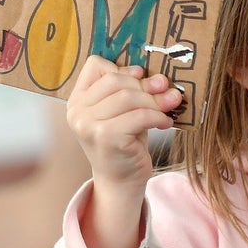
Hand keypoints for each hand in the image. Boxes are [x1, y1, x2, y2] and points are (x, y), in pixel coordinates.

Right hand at [65, 55, 182, 247]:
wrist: (120, 181)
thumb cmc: (124, 141)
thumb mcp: (124, 111)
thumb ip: (135, 90)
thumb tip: (161, 79)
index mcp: (77, 99)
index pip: (96, 66)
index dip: (122, 69)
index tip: (141, 78)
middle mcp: (77, 111)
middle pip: (116, 80)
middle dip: (146, 85)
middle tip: (168, 92)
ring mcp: (88, 125)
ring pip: (129, 97)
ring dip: (155, 101)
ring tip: (170, 106)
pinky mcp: (106, 138)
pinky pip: (139, 115)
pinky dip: (158, 116)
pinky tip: (166, 123)